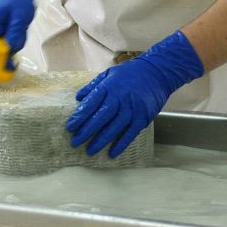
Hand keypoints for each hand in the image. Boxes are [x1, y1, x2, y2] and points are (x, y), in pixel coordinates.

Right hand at [0, 0, 34, 64]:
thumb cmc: (17, 1)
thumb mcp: (20, 16)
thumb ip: (14, 32)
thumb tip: (10, 48)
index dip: (2, 58)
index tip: (11, 66)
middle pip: (0, 50)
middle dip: (13, 46)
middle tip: (20, 32)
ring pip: (6, 47)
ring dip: (16, 41)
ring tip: (20, 27)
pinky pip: (8, 43)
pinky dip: (15, 39)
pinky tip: (17, 28)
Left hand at [66, 30, 204, 156]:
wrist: (156, 73)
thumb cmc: (130, 74)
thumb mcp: (109, 74)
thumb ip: (93, 86)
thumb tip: (78, 97)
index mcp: (109, 87)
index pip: (91, 104)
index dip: (80, 116)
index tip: (70, 127)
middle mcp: (120, 98)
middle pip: (101, 117)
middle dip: (86, 131)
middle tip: (75, 142)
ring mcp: (132, 108)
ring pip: (114, 127)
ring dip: (101, 140)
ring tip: (90, 151)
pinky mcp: (143, 117)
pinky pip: (130, 133)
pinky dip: (121, 144)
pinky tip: (112, 152)